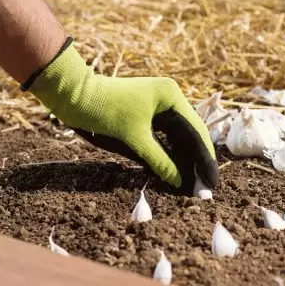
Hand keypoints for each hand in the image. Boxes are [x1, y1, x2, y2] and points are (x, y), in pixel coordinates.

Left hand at [24, 38, 218, 191]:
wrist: (72, 96)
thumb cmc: (104, 110)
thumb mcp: (134, 138)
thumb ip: (160, 161)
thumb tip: (181, 183)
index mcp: (171, 96)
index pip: (196, 131)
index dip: (205, 159)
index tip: (212, 182)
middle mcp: (169, 99)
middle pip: (190, 135)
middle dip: (197, 162)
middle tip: (206, 188)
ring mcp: (159, 107)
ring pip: (178, 139)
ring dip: (184, 161)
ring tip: (193, 185)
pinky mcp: (147, 116)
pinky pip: (164, 139)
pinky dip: (169, 156)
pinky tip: (175, 174)